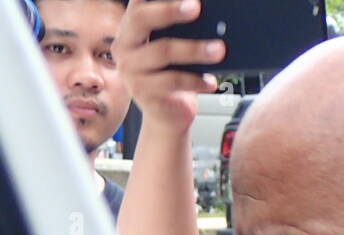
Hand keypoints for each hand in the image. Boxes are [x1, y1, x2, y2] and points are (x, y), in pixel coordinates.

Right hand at [115, 0, 227, 127]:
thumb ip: (181, 30)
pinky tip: (211, 81)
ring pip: (162, 51)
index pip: (137, 4)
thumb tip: (209, 16)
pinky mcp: (142, 91)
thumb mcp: (175, 48)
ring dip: (194, 49)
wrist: (168, 115)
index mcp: (130, 28)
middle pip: (141, 19)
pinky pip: (172, 81)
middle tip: (196, 7)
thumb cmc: (173, 75)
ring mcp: (130, 70)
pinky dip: (196, 80)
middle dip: (170, 10)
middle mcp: (125, 45)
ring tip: (218, 50)